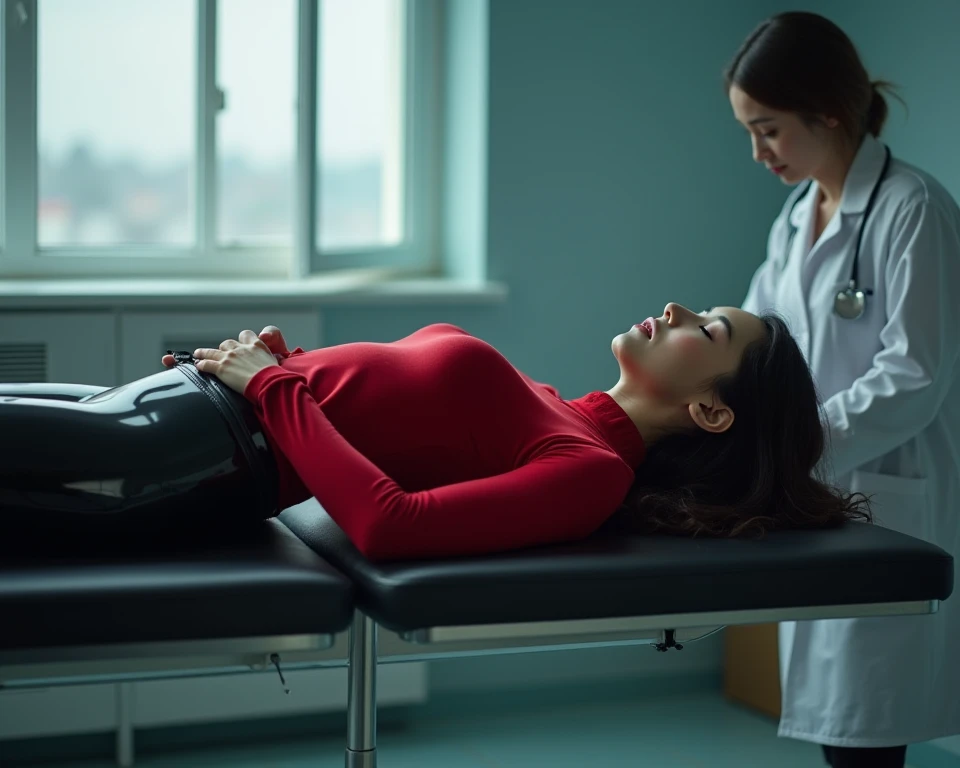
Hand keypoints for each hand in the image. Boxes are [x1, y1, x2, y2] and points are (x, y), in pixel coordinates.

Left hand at [160, 325, 289, 367]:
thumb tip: (275, 362)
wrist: (269, 383)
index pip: (245, 335)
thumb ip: (270, 359)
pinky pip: (207, 364)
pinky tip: (198, 365)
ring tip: (198, 353)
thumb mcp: (276, 362)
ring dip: (205, 353)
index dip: (241, 340)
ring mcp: (230, 357)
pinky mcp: (221, 368)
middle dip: (224, 349)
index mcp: (256, 345)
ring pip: (212, 352)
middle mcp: (241, 348)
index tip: (240, 344)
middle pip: (227, 343)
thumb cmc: (275, 376)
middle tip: (222, 354)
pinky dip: (201, 364)